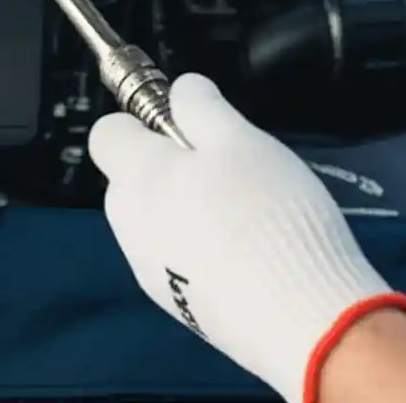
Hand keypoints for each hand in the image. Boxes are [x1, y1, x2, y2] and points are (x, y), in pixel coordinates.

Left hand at [88, 74, 405, 402]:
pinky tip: (244, 253)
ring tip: (242, 214)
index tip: (182, 123)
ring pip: (153, 218)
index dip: (143, 121)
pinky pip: (173, 257)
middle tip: (227, 168)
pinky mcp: (172, 301)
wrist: (298, 316)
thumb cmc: (268, 218)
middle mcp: (129, 222)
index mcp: (138, 175)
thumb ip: (202, 106)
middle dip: (169, 166)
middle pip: (130, 177)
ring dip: (185, 207)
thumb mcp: (242, 140)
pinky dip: (198, 248)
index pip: (107, 132)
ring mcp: (146, 266)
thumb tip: (182, 89)